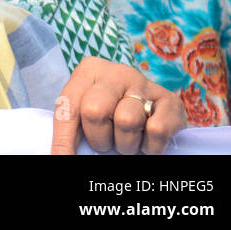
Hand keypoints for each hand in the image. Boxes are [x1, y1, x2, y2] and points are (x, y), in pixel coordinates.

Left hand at [50, 56, 185, 154]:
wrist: (152, 108)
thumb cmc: (110, 112)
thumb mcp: (86, 113)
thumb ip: (73, 129)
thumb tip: (60, 157)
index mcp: (89, 70)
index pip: (68, 108)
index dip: (63, 140)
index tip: (62, 159)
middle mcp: (116, 72)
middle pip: (94, 111)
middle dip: (99, 138)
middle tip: (106, 143)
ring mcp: (145, 83)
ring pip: (126, 121)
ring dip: (125, 144)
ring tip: (127, 140)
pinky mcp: (171, 100)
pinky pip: (156, 130)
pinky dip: (150, 146)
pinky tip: (146, 139)